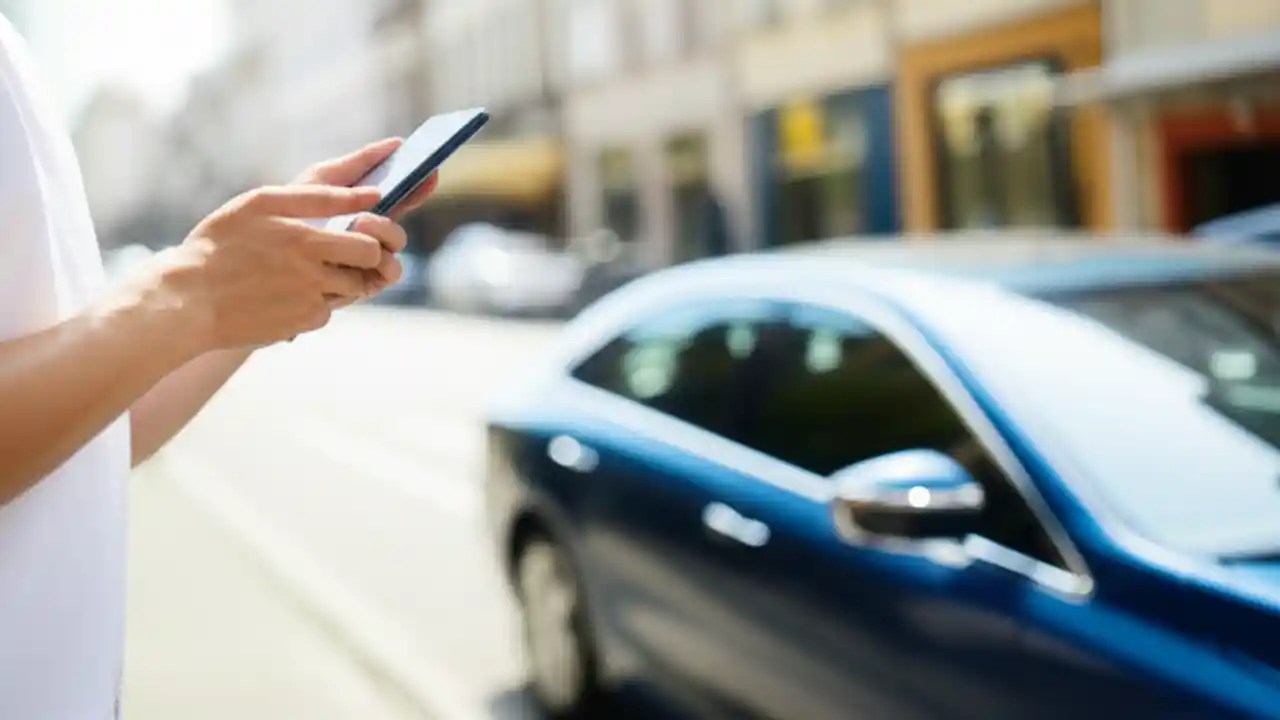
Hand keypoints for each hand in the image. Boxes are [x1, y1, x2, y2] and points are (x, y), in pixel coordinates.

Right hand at [153, 184, 385, 351]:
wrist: (187, 300)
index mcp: (304, 238)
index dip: (378, 227)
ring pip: (353, 286)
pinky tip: (286, 290)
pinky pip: (327, 308)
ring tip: (306, 267)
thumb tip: (372, 195)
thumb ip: (318, 197)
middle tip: (344, 247)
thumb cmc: (221, 244)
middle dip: (367, 252)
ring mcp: (309, 301)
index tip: (370, 219)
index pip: (369, 234)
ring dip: (342, 276)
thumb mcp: (259, 204)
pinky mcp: (303, 323)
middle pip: (371, 261)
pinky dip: (315, 299)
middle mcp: (312, 272)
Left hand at [293, 138, 439, 302]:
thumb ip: (357, 163)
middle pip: (405, 215)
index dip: (419, 184)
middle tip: (382, 193)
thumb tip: (397, 144)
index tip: (429, 171)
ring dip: (385, 231)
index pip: (402, 196)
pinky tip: (357, 250)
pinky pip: (390, 272)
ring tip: (360, 222)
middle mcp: (371, 237)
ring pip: (398, 245)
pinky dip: (381, 261)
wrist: (262, 253)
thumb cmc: (290, 213)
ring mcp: (369, 262)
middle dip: (403, 205)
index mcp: (366, 210)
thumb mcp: (321, 180)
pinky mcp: (364, 285)